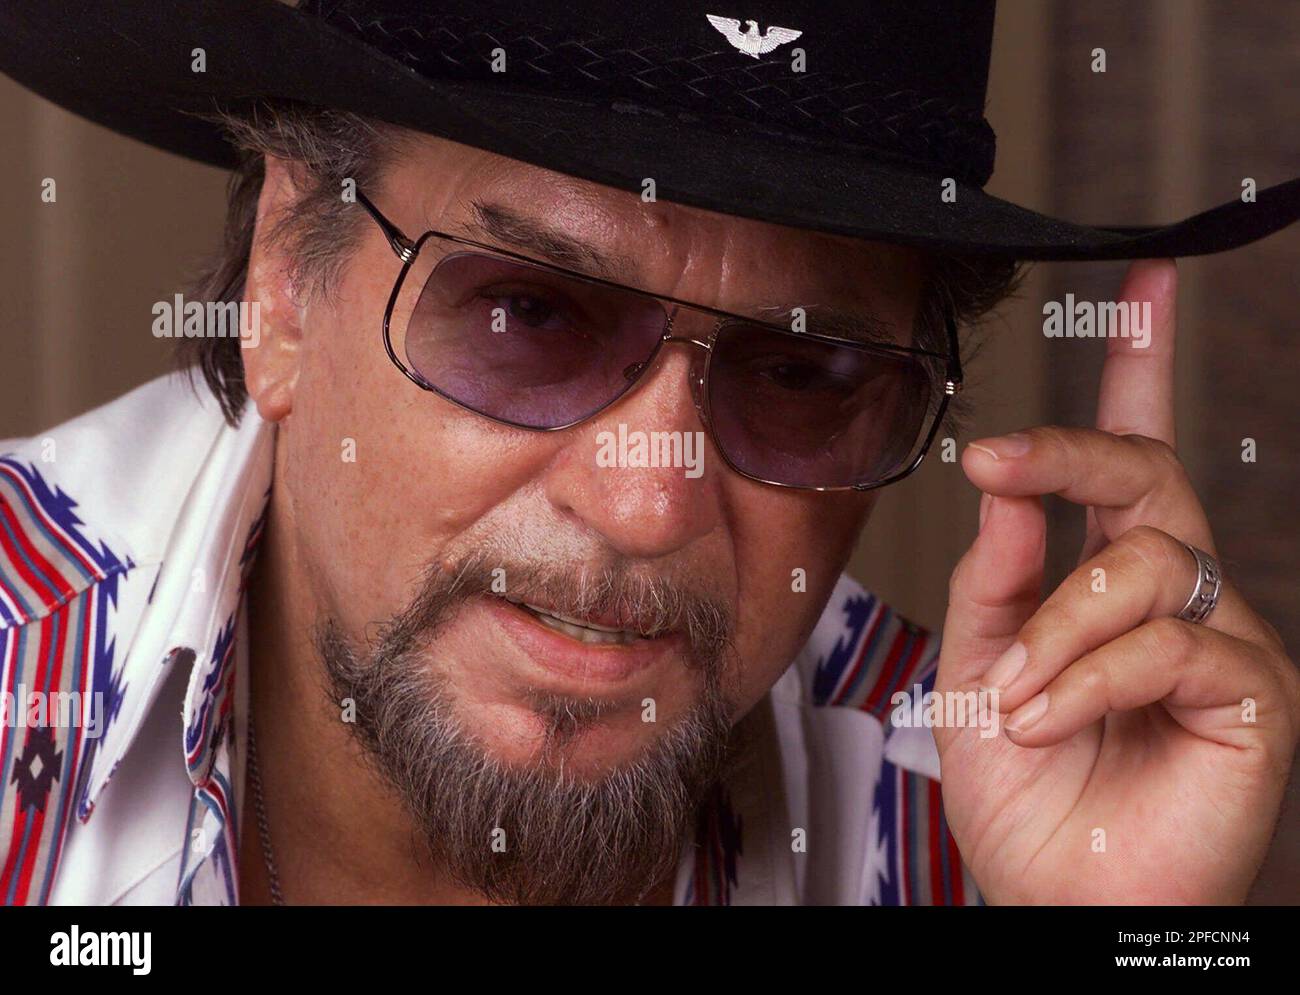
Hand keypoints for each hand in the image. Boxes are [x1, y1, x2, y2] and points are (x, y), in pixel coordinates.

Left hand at [934, 259, 1299, 904]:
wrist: (1058, 895)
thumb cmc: (1027, 788)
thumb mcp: (982, 665)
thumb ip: (999, 575)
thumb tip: (1006, 481)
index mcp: (1111, 576)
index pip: (1132, 453)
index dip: (1141, 362)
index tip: (1141, 278)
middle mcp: (1181, 591)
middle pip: (1147, 473)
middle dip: (1073, 451)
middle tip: (1000, 459)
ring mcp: (1226, 638)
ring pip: (1146, 565)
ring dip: (1055, 630)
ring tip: (1012, 699)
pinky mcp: (1258, 695)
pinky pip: (1167, 644)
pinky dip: (1088, 678)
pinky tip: (1053, 719)